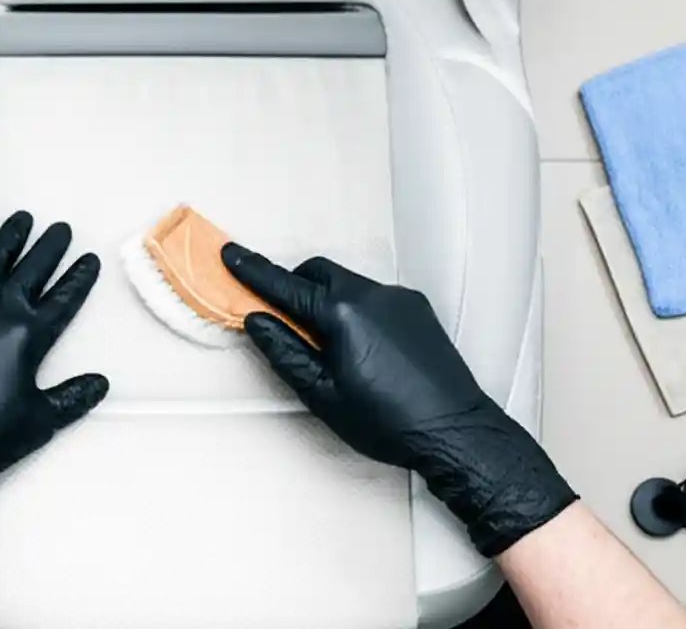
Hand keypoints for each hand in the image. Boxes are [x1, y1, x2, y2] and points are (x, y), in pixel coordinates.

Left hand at [0, 212, 107, 545]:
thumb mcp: (37, 424)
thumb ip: (70, 399)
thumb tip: (98, 383)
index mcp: (26, 340)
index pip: (61, 300)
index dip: (77, 279)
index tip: (88, 261)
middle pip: (28, 273)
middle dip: (48, 249)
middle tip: (61, 229)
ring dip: (9, 241)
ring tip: (22, 220)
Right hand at [222, 243, 574, 555]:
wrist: (453, 430)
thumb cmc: (386, 421)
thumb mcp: (321, 394)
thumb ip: (284, 351)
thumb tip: (256, 321)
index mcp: (342, 315)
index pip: (285, 286)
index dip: (254, 271)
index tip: (231, 254)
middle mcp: (372, 295)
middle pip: (318, 273)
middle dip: (293, 285)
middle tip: (281, 317)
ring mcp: (398, 298)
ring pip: (347, 283)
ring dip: (326, 299)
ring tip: (327, 345)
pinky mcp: (417, 308)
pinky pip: (374, 296)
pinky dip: (355, 309)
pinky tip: (361, 347)